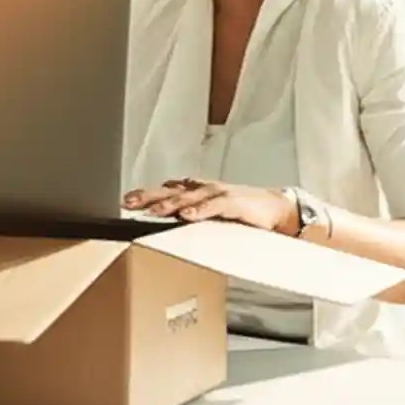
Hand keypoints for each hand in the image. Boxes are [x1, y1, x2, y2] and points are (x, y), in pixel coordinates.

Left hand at [122, 178, 298, 234]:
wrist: (277, 209)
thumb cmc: (245, 209)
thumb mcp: (214, 210)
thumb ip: (193, 209)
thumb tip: (169, 213)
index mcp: (199, 191)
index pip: (168, 189)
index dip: (147, 194)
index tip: (126, 200)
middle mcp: (206, 189)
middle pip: (173, 190)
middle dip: (150, 196)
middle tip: (130, 203)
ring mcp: (220, 194)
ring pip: (190, 197)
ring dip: (170, 204)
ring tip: (153, 211)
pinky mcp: (235, 203)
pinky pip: (214, 206)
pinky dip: (200, 210)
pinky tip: (187, 216)